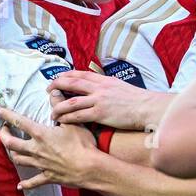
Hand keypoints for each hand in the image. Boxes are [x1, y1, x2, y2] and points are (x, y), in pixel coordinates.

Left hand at [0, 108, 98, 190]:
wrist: (90, 168)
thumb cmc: (82, 145)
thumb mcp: (72, 122)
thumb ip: (60, 106)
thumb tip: (54, 91)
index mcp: (41, 134)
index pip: (19, 122)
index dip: (7, 115)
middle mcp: (36, 149)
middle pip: (11, 143)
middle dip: (4, 135)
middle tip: (3, 130)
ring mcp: (40, 164)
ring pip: (18, 160)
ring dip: (12, 154)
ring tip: (12, 149)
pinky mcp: (47, 176)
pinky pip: (33, 182)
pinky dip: (25, 184)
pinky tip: (19, 186)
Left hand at [49, 70, 166, 129]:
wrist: (147, 107)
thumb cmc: (137, 100)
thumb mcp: (120, 87)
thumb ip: (107, 86)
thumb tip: (98, 87)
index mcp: (104, 80)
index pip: (80, 74)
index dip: (66, 75)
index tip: (57, 78)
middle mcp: (99, 88)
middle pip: (72, 83)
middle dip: (56, 86)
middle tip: (48, 91)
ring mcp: (99, 100)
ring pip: (71, 101)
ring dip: (58, 107)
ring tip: (52, 113)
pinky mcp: (100, 113)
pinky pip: (78, 115)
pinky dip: (67, 118)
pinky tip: (61, 121)